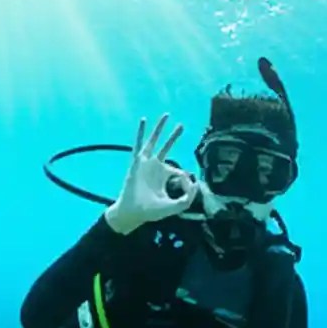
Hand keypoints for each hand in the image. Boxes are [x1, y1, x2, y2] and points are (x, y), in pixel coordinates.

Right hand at [105, 114, 197, 233]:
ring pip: (154, 141)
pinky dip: (141, 132)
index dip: (186, 179)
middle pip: (166, 147)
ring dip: (160, 128)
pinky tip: (143, 120)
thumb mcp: (175, 206)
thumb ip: (188, 198)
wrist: (133, 212)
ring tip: (167, 115)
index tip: (188, 187)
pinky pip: (139, 144)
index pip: (179, 171)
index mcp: (164, 176)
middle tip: (182, 125)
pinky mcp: (137, 162)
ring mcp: (145, 163)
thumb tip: (192, 181)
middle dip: (174, 136)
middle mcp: (154, 167)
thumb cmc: (151, 211)